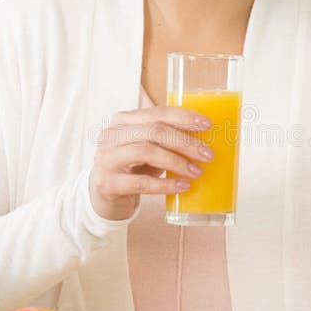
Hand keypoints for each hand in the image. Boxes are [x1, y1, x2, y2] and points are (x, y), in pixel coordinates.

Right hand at [89, 105, 213, 220]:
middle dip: (185, 142)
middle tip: (207, 155)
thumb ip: (165, 139)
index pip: (157, 113)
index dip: (184, 117)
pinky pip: (140, 183)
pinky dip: (165, 185)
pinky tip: (182, 186)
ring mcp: (106, 159)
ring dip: (177, 162)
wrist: (103, 197)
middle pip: (154, 131)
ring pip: (146, 152)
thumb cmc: (132, 169)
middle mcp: (111, 135)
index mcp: (123, 121)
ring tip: (196, 172)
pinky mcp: (107, 183)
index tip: (207, 125)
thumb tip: (204, 138)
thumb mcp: (147, 148)